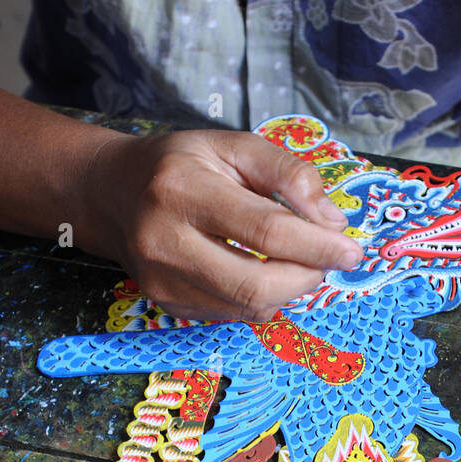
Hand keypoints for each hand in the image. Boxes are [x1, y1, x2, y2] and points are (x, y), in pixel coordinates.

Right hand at [74, 128, 362, 321]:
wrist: (110, 194)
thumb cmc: (179, 165)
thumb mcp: (233, 146)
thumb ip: (288, 175)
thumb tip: (332, 222)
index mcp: (183, 189)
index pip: (266, 231)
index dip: (317, 246)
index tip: (351, 250)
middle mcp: (165, 240)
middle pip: (257, 284)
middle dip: (307, 278)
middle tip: (328, 261)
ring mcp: (162, 281)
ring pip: (248, 308)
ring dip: (289, 290)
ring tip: (298, 262)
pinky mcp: (167, 304)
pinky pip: (234, 315)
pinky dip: (263, 299)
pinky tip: (264, 272)